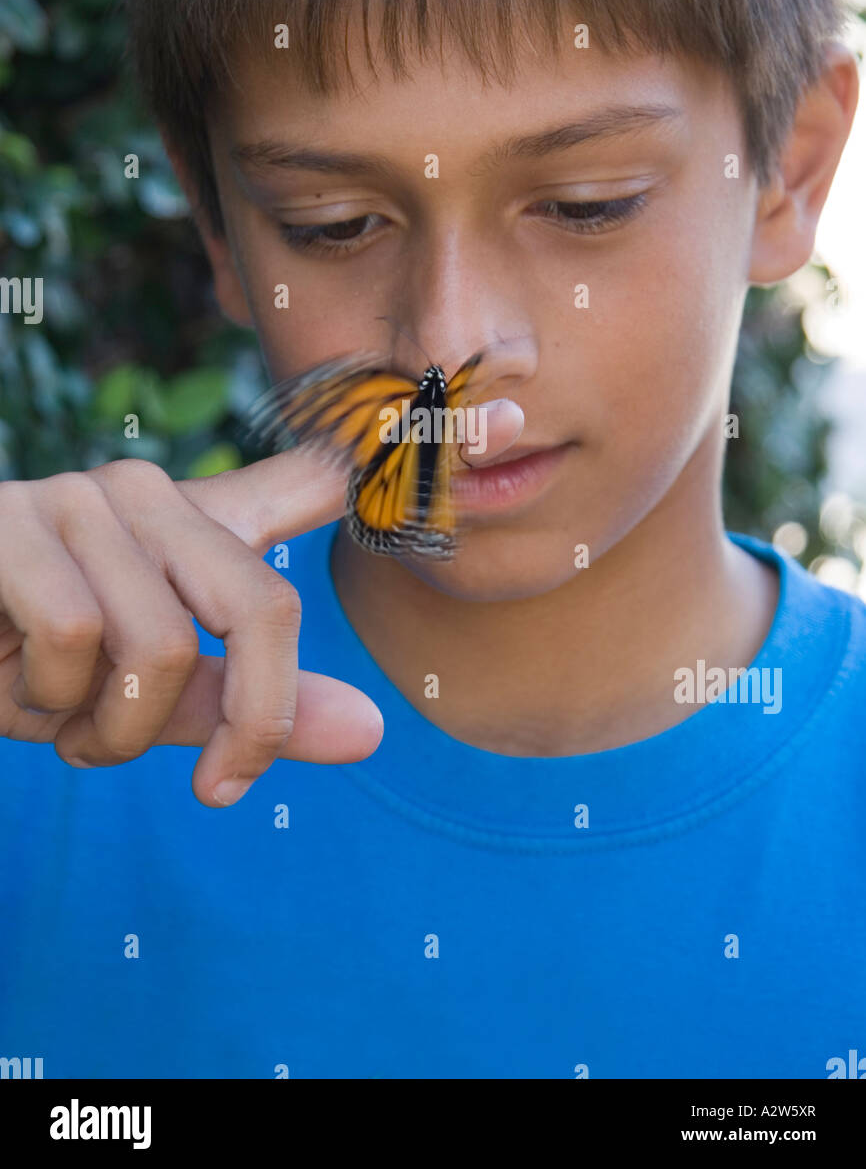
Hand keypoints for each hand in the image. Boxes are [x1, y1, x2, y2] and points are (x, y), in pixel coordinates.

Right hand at [0, 398, 522, 806]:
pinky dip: (50, 709)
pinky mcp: (14, 525)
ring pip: (161, 650)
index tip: (510, 412)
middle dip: (247, 729)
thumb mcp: (151, 704)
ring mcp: (82, 500)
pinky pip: (83, 645)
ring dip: (110, 734)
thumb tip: (370, 733)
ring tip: (66, 721)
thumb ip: (250, 708)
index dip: (415, 443)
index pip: (318, 478)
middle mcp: (152, 493)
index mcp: (196, 528)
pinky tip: (11, 683)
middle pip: (264, 611)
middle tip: (209, 792)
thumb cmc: (33, 670)